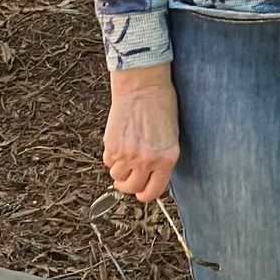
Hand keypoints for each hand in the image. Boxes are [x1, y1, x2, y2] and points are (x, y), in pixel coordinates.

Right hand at [103, 65, 179, 201]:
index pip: (154, 192)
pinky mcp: (112, 146)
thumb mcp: (171, 136)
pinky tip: (119, 143)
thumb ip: (161, 159)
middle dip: (129, 185)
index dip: (145, 194)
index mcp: (167, 158)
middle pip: (132, 188)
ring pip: (117, 176)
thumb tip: (150, 176)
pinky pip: (108, 162)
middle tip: (127, 178)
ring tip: (125, 153)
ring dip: (119, 169)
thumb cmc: (161, 104)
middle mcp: (147, 160)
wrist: (143, 85)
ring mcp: (128, 154)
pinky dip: (111, 157)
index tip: (142, 191)